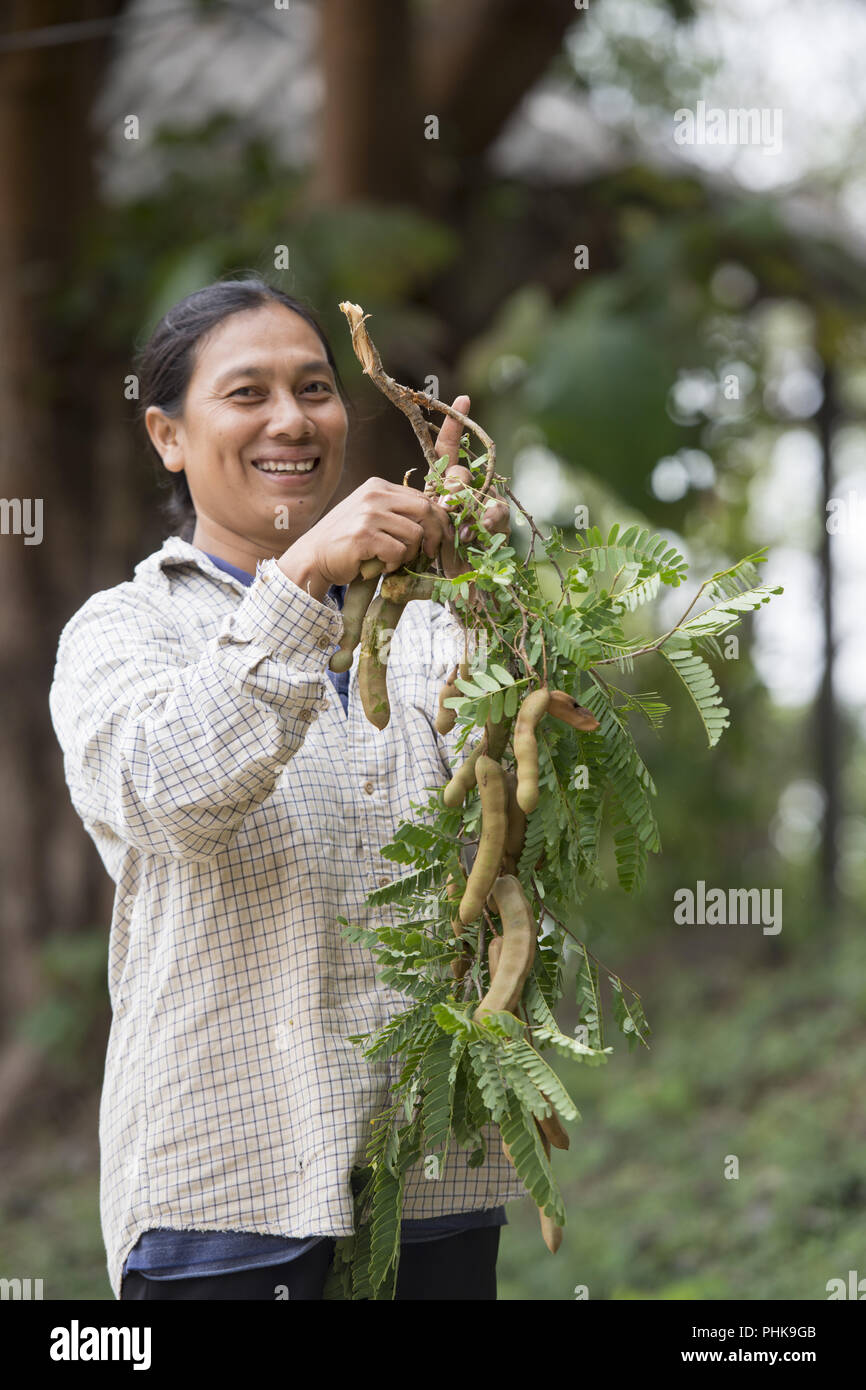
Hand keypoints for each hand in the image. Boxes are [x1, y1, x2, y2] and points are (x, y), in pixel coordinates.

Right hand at [280, 473, 455, 589]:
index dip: (438, 519)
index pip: (422, 498)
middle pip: (425, 510)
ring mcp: (368, 514)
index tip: (442, 538)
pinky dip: (394, 564)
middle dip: (435, 534)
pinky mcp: (364, 536)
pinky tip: (381, 566)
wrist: (313, 556)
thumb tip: (436, 521)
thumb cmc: (345, 540)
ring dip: (409, 554)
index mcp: (378, 486)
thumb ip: (396, 512)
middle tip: (430, 553)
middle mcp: (374, 495)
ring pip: (415, 534)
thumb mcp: (371, 515)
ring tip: (392, 561)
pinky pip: (398, 551)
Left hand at [435, 394, 510, 582]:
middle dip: (452, 485)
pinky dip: (488, 518)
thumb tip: (446, 502)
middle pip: (460, 472)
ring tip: (462, 525)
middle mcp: (466, 493)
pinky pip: (497, 510)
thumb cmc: (436, 560)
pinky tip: (479, 529)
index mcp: (443, 490)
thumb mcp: (425, 532)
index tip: (463, 399)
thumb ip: (432, 513)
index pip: (447, 453)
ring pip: (480, 489)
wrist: (461, 588)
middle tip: (446, 506)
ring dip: (468, 504)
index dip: (455, 427)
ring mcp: (484, 507)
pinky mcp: (499, 525)